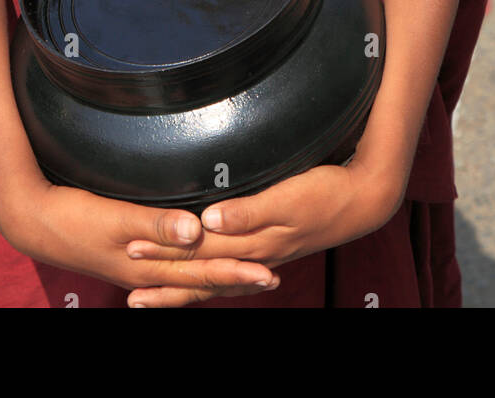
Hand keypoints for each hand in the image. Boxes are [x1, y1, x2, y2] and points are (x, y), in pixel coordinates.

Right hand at [0, 176, 280, 305]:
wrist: (34, 220)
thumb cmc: (73, 217)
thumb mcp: (115, 217)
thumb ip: (156, 224)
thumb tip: (197, 232)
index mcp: (147, 265)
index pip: (201, 270)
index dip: (236, 270)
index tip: (267, 272)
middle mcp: (146, 272)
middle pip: (199, 279)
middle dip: (235, 277)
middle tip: (271, 278)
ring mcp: (137, 268)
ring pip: (186, 277)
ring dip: (217, 276)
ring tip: (246, 276)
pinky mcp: (128, 258)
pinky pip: (170, 271)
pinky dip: (191, 273)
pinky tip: (196, 268)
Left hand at [122, 159, 406, 307]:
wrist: (363, 202)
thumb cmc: (326, 195)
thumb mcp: (288, 199)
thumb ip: (249, 211)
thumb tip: (209, 221)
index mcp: (253, 242)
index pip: (200, 250)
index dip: (165, 249)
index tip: (132, 247)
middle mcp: (254, 256)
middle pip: (202, 271)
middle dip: (166, 278)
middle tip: (131, 292)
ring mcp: (263, 256)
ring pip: (215, 279)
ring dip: (184, 288)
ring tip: (155, 298)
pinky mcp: (272, 250)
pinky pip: (233, 275)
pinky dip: (212, 283)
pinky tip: (205, 285)